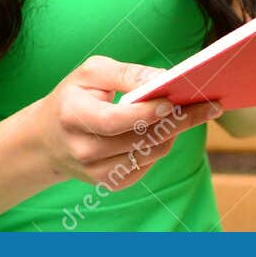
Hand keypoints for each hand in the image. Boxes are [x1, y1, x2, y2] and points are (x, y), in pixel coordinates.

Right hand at [33, 55, 222, 189]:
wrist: (47, 139)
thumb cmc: (73, 97)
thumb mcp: (91, 73)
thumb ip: (128, 74)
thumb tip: (164, 78)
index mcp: (74, 115)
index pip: (116, 120)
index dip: (147, 113)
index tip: (175, 101)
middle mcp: (83, 149)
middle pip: (141, 139)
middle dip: (178, 121)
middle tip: (208, 105)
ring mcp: (96, 172)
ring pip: (151, 153)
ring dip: (174, 132)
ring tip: (188, 112)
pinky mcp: (110, 183)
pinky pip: (148, 164)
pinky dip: (160, 145)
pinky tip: (163, 129)